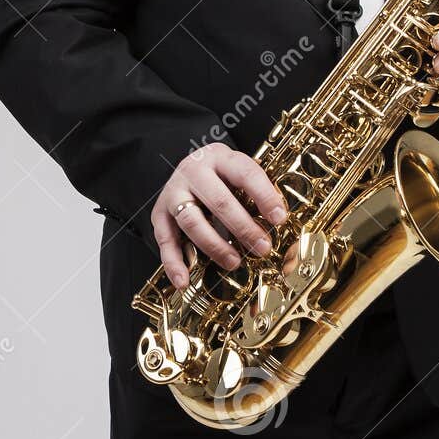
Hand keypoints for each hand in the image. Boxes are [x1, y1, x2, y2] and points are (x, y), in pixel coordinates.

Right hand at [151, 143, 287, 289]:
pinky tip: (183, 280)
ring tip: (234, 261)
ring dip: (214, 246)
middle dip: (243, 228)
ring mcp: (173, 192)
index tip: (279, 218)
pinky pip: (165, 240)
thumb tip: (279, 221)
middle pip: (218, 201)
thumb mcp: (238, 173)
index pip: (245, 174)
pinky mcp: (159, 213)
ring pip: (192, 221)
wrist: (189, 167)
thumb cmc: (221, 176)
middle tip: (261, 247)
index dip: (264, 196)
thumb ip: (256, 192)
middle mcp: (193, 171)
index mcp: (219, 157)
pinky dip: (173, 262)